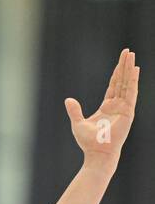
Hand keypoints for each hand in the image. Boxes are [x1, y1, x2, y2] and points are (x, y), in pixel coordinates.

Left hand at [66, 48, 138, 166]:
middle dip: (124, 66)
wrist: (97, 152)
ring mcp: (124, 107)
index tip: (121, 60)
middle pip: (122, 81)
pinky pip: (131, 92)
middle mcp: (117, 105)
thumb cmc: (88, 142)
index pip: (113, 85)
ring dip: (129, 69)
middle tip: (128, 51)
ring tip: (132, 55)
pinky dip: (133, 81)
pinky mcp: (128, 111)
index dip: (117, 72)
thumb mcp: (78, 123)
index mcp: (107, 106)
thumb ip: (74, 111)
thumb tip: (68, 99)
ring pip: (128, 83)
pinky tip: (135, 69)